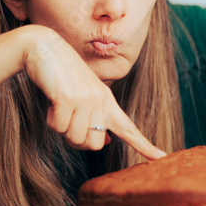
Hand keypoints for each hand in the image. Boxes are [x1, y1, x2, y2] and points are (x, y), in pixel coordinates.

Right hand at [20, 26, 165, 159]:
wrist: (44, 48)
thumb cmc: (61, 75)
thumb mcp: (83, 97)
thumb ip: (96, 118)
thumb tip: (106, 142)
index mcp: (107, 102)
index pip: (129, 128)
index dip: (144, 145)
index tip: (161, 157)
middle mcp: (101, 102)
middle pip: (94, 145)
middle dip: (77, 140)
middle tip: (67, 120)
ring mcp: (87, 99)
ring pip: (75, 138)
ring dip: (62, 128)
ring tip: (59, 106)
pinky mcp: (69, 98)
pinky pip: (59, 127)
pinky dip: (50, 119)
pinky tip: (52, 101)